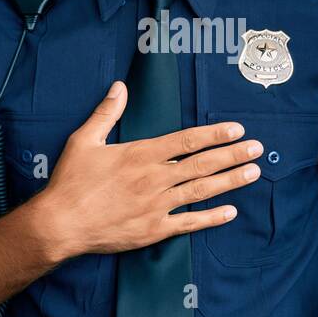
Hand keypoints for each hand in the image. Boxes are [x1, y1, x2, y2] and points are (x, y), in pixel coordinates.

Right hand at [37, 81, 262, 257]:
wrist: (60, 224)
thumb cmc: (70, 182)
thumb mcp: (84, 140)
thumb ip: (106, 113)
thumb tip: (120, 87)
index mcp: (141, 155)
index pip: (187, 141)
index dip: (214, 134)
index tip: (236, 129)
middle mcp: (154, 179)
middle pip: (203, 164)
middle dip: (233, 154)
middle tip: (257, 148)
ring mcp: (157, 206)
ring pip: (202, 191)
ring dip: (230, 181)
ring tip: (253, 172)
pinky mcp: (154, 230)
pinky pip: (189, 223)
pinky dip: (211, 218)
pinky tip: (230, 212)